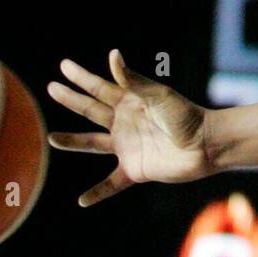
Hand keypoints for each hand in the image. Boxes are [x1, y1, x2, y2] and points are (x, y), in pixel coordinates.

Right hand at [48, 50, 213, 205]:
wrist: (206, 145)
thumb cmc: (185, 116)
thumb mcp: (158, 96)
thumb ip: (133, 81)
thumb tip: (112, 56)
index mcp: (131, 102)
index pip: (100, 88)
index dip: (82, 78)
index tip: (63, 66)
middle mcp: (126, 123)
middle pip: (92, 111)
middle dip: (72, 100)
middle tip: (51, 88)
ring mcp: (128, 147)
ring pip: (93, 144)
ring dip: (73, 142)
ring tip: (51, 139)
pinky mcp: (134, 170)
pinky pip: (111, 184)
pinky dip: (97, 193)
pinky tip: (81, 201)